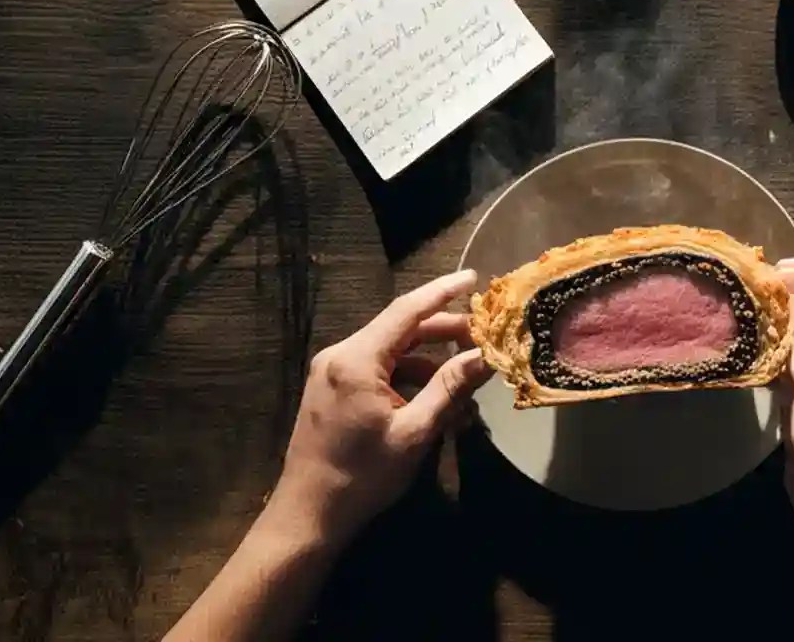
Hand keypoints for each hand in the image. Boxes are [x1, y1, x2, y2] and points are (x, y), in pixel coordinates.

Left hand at [264, 270, 490, 545]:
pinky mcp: (333, 392)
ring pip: (391, 354)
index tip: (474, 278)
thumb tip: (485, 357)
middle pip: (400, 330)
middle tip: (484, 337)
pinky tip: (437, 403)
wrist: (308, 515)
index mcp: (356, 360)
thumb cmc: (362, 476)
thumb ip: (449, 389)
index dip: (443, 292)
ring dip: (429, 363)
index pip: (406, 310)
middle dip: (444, 332)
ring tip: (468, 381)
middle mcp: (340, 356)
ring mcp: (332, 374)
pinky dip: (408, 381)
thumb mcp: (414, 432)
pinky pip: (378, 373)